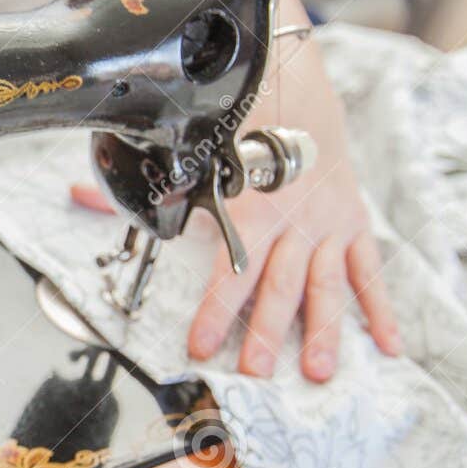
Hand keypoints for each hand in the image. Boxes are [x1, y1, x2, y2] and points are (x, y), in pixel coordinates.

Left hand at [71, 153, 400, 382]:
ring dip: (323, 330)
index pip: (228, 269)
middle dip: (266, 330)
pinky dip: (381, 310)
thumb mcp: (190, 161)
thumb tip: (78, 193)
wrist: (299, 95)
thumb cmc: (236, 137)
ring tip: (317, 372)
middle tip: (257, 372)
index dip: (214, 309)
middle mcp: (290, 221)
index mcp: (247, 209)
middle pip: (277, 284)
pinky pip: (369, 272)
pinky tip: (388, 347)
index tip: (200, 348)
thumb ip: (140, 189)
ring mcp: (327, 226)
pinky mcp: (355, 226)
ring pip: (325, 284)